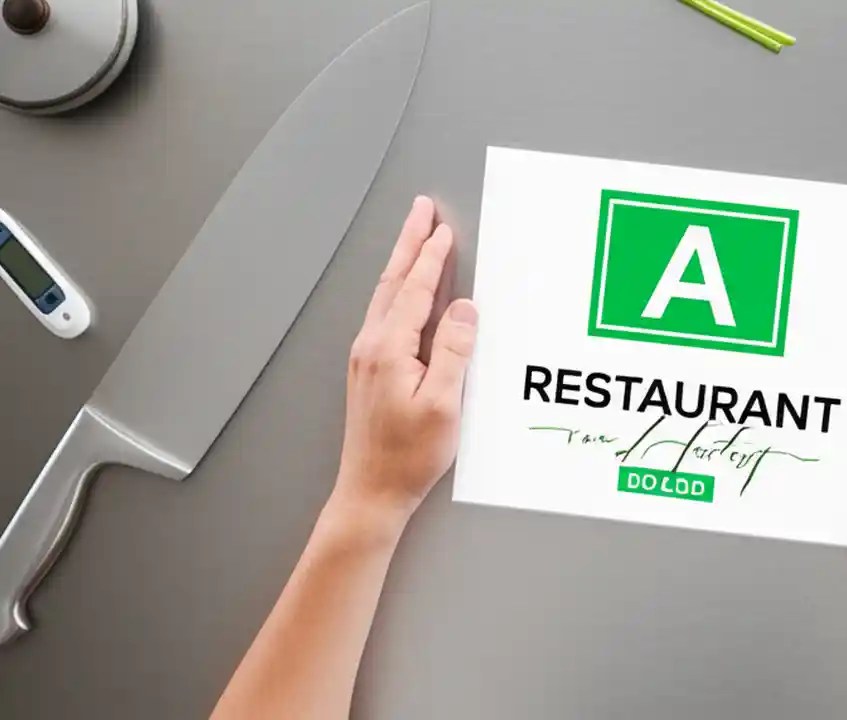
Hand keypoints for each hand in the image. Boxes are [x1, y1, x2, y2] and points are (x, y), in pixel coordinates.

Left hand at [333, 196, 478, 523]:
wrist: (371, 492)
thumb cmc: (408, 456)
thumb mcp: (443, 404)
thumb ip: (454, 351)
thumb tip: (464, 308)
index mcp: (389, 349)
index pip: (415, 290)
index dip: (431, 257)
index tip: (443, 229)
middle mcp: (370, 346)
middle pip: (393, 282)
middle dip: (410, 244)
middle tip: (422, 211)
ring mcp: (365, 358)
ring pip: (386, 297)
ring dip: (402, 264)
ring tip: (416, 239)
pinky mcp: (368, 372)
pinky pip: (384, 315)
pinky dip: (398, 291)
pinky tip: (407, 293)